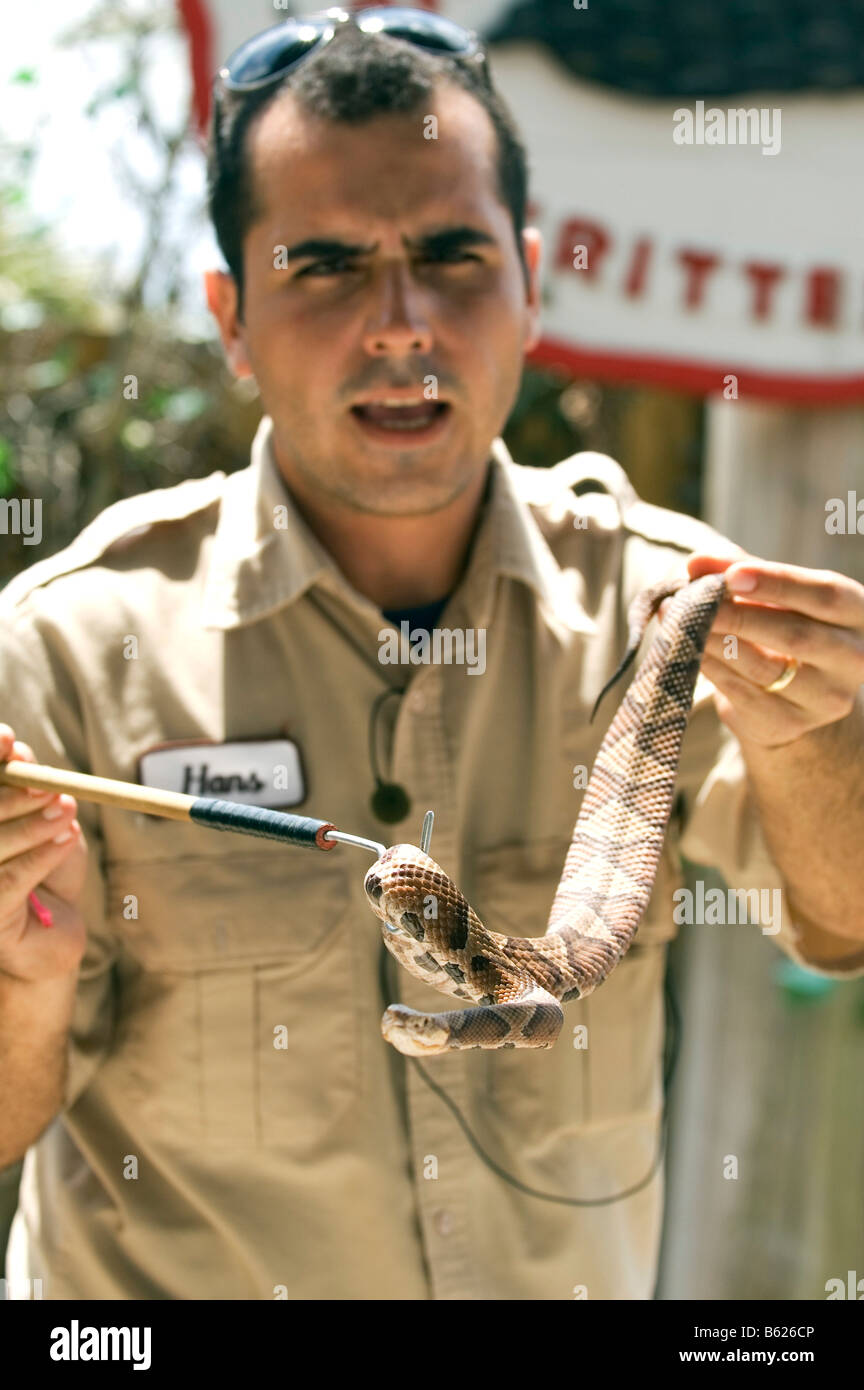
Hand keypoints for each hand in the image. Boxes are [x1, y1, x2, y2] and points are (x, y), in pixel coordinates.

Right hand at [0, 725, 88, 980]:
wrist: (53, 936)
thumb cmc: (45, 870)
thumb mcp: (40, 820)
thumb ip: (28, 788)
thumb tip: (20, 754)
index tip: (8, 741)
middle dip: (14, 795)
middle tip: (52, 787)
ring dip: (32, 825)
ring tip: (67, 811)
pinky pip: (9, 882)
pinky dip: (41, 856)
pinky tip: (66, 839)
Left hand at [687, 554, 863, 748]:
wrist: (793, 696)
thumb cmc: (785, 626)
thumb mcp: (775, 594)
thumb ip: (741, 572)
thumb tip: (697, 563)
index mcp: (859, 615)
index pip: (824, 596)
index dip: (778, 583)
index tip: (732, 575)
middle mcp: (853, 659)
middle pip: (796, 636)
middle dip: (739, 615)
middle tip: (694, 599)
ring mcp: (824, 698)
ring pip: (763, 667)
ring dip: (715, 640)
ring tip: (679, 618)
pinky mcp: (788, 723)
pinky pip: (741, 692)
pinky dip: (710, 666)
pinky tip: (687, 648)